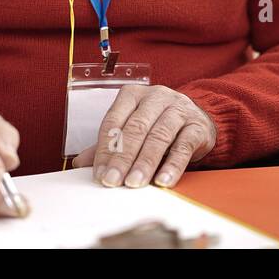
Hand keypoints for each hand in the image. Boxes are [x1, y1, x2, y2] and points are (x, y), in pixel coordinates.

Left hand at [72, 85, 216, 188]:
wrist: (198, 120)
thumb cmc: (158, 125)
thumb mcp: (132, 130)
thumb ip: (109, 145)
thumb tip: (80, 163)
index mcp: (133, 95)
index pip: (113, 121)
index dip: (104, 149)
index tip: (99, 173)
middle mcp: (156, 97)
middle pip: (135, 128)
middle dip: (122, 158)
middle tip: (113, 181)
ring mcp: (179, 109)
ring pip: (159, 136)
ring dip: (145, 162)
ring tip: (134, 183)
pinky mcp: (198, 126)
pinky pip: (183, 146)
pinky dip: (172, 166)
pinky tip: (163, 181)